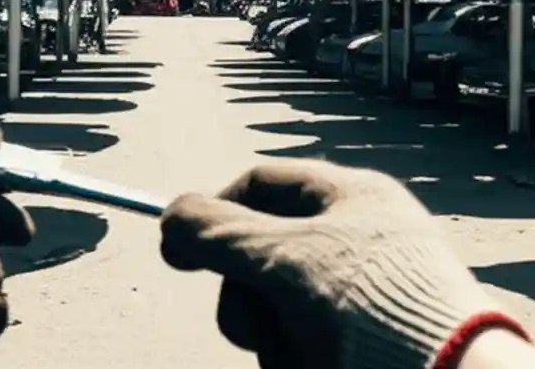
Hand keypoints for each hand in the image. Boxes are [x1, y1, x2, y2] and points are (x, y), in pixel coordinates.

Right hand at [160, 159, 526, 368]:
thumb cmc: (365, 302)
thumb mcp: (277, 255)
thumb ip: (214, 232)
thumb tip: (169, 218)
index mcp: (351, 195)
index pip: (260, 184)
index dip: (214, 214)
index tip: (180, 252)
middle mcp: (357, 239)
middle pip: (261, 252)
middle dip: (245, 294)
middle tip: (251, 324)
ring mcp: (361, 293)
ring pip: (275, 305)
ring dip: (270, 334)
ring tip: (297, 353)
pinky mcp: (361, 342)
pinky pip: (300, 341)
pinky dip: (292, 358)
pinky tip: (310, 368)